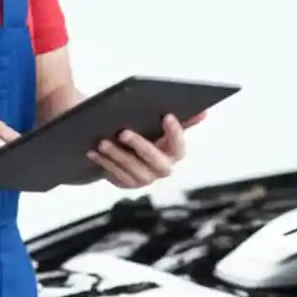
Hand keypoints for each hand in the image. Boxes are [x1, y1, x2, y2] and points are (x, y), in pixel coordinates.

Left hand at [85, 112, 204, 188]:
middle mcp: (162, 169)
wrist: (122, 145)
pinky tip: (92, 151)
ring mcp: (144, 179)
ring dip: (117, 155)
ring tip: (102, 141)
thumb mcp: (159, 123)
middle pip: (155, 161)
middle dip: (139, 146)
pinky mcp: (126, 183)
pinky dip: (104, 163)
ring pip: (132, 169)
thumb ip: (182, 119)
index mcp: (173, 152)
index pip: (179, 146)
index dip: (176, 133)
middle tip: (124, 132)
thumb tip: (204, 112)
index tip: (167, 115)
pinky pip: (115, 175)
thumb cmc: (145, 129)